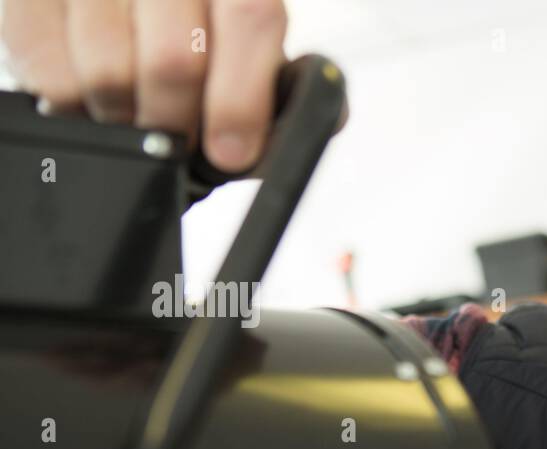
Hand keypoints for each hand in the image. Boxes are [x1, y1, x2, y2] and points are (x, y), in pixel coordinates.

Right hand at [1, 0, 287, 170]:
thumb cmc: (194, 29)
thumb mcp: (249, 44)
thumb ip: (284, 82)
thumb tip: (321, 116)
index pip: (250, 18)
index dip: (241, 98)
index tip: (230, 153)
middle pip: (173, 59)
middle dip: (179, 123)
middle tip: (176, 142)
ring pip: (108, 70)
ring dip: (125, 119)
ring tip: (134, 119)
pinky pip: (45, 66)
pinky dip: (70, 104)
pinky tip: (89, 99)